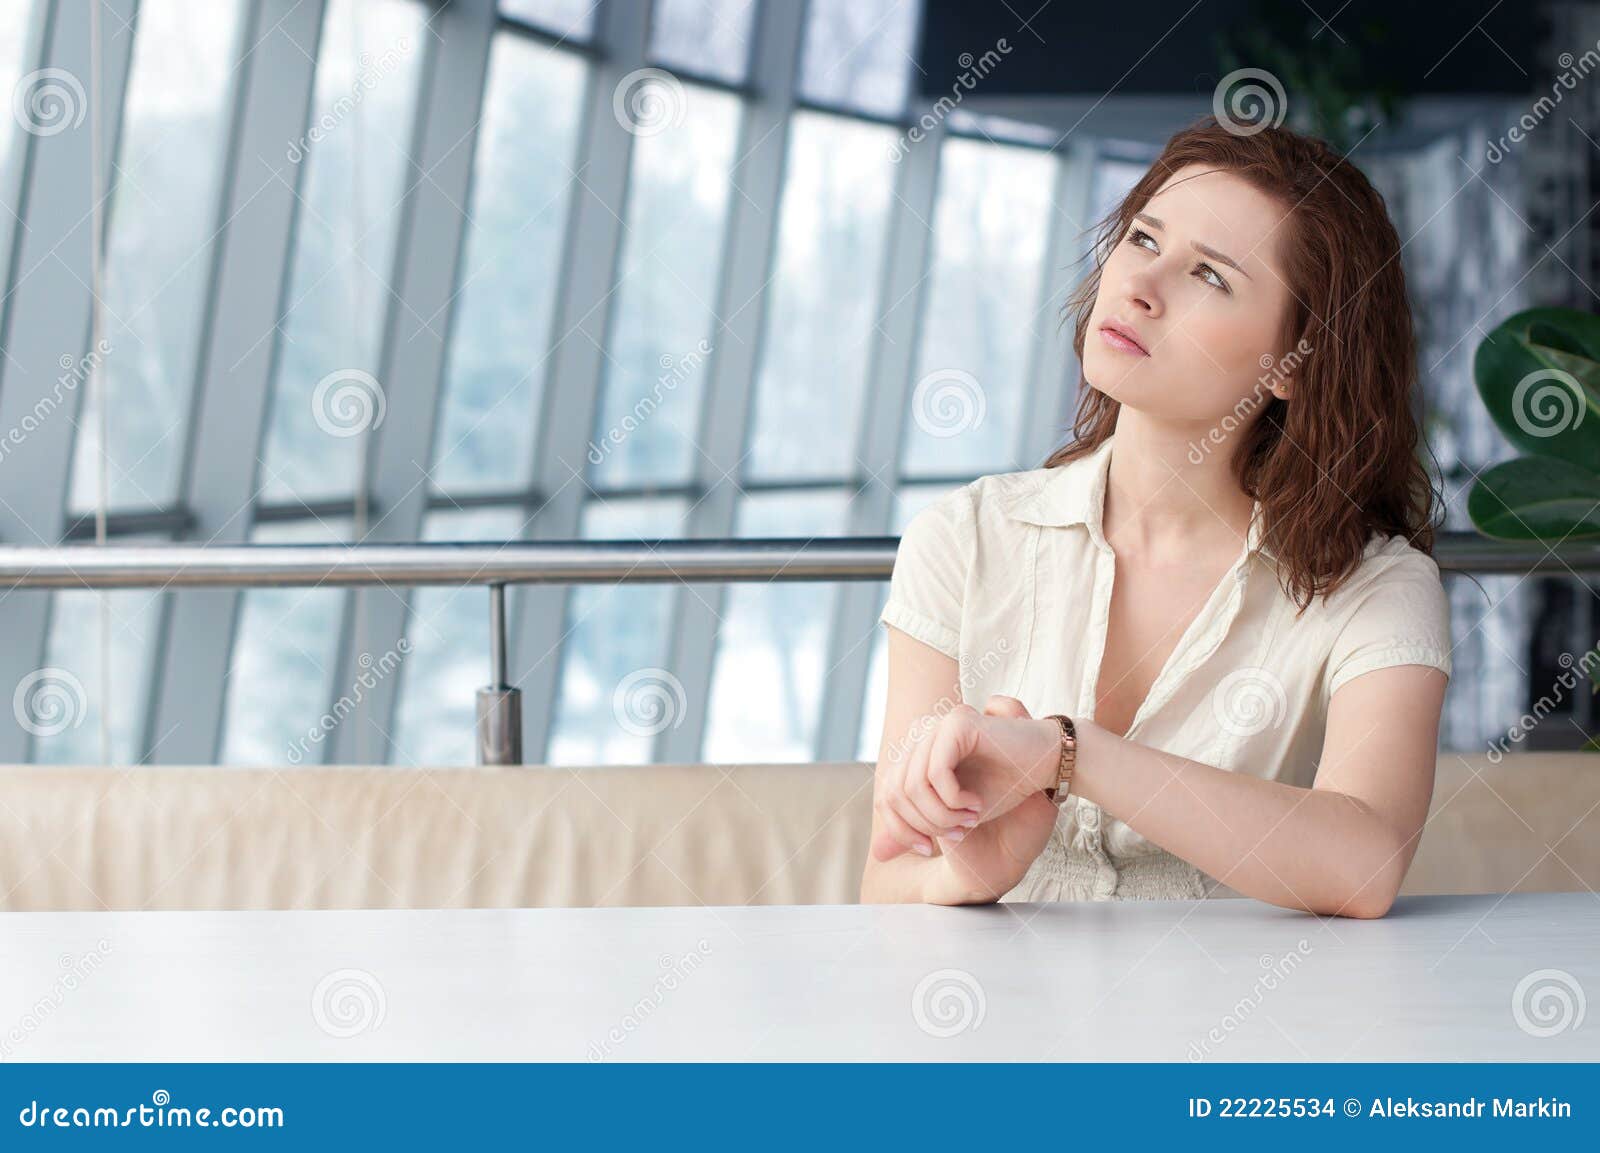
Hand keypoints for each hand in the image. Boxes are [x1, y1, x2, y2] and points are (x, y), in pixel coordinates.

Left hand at [871, 693, 1058, 852]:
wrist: (1048, 767)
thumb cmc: (1005, 788)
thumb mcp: (954, 816)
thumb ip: (917, 829)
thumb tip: (877, 853)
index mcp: (917, 753)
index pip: (887, 795)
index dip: (900, 829)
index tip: (927, 850)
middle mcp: (921, 734)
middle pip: (894, 792)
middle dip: (924, 824)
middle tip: (959, 832)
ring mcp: (937, 725)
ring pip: (913, 784)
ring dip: (941, 813)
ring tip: (969, 819)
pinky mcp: (957, 724)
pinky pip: (936, 771)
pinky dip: (952, 797)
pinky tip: (975, 804)